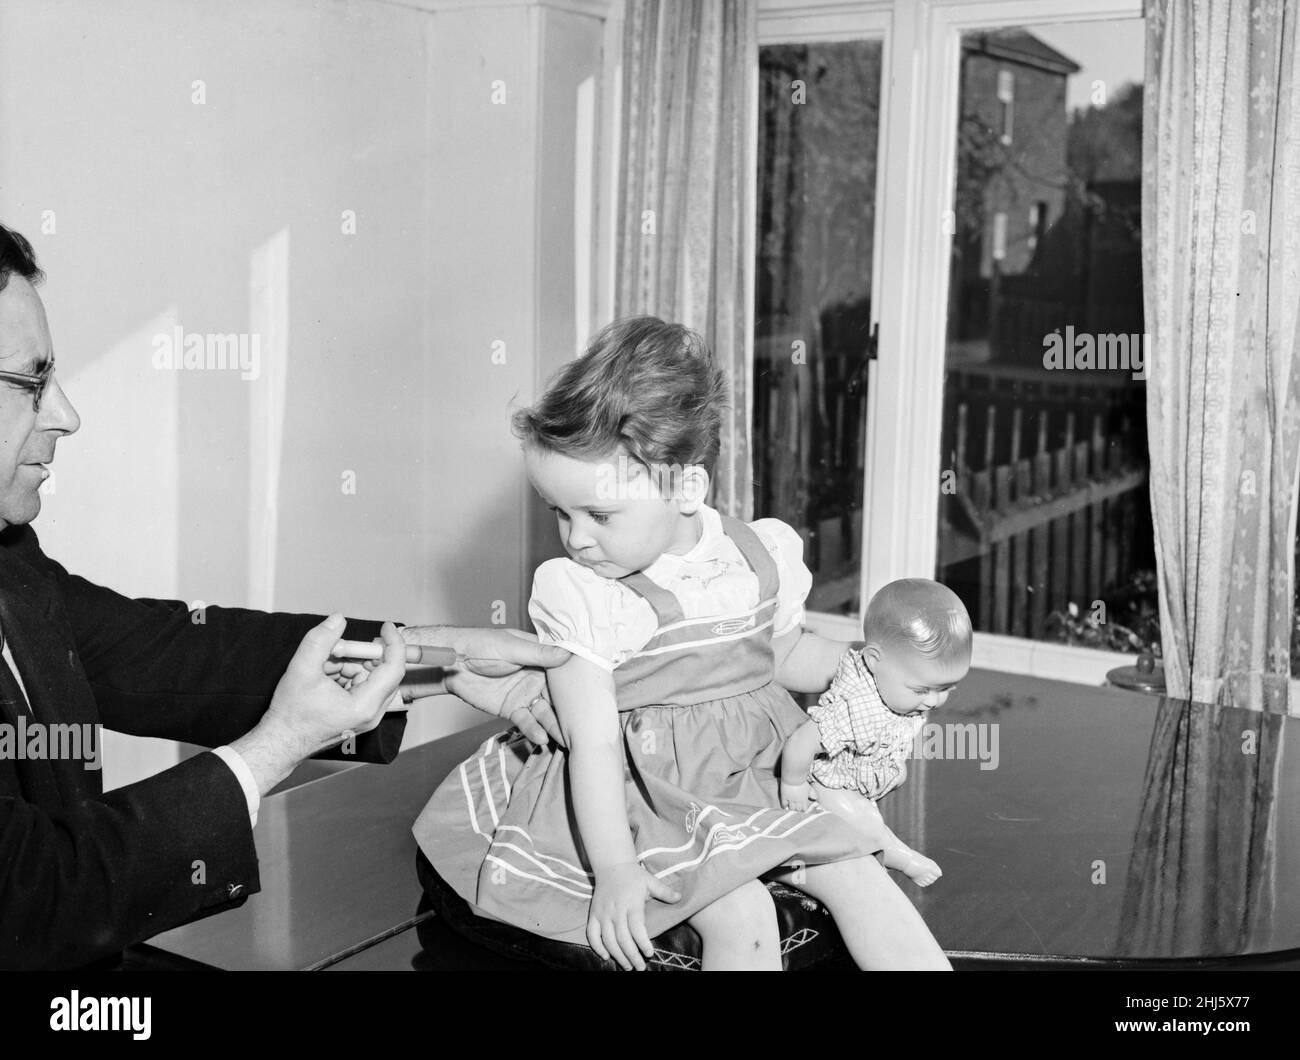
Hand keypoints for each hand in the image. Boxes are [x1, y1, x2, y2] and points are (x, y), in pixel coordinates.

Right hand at [231, 616, 405, 793]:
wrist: (280, 742)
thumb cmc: (291, 714)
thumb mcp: (302, 669)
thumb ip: (320, 640)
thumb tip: (338, 619)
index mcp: (365, 706)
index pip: (394, 668)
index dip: (393, 643)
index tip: (386, 627)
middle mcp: (371, 714)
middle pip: (381, 671)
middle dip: (359, 655)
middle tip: (336, 649)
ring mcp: (366, 717)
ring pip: (368, 677)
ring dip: (347, 665)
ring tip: (322, 669)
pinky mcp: (358, 716)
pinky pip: (360, 686)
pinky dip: (344, 676)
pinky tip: (323, 678)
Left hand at [399, 626, 569, 745]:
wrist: (453, 663)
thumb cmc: (481, 645)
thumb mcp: (512, 647)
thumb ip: (539, 654)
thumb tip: (567, 654)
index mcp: (541, 658)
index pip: (564, 672)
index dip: (577, 684)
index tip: (593, 696)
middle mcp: (537, 678)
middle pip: (558, 697)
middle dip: (569, 712)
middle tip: (584, 727)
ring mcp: (525, 695)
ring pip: (544, 712)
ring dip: (553, 725)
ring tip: (563, 739)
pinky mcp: (512, 709)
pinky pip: (526, 721)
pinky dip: (533, 729)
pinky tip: (541, 737)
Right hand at [587, 862, 680, 970]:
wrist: (612, 865)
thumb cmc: (634, 875)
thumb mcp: (651, 881)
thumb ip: (665, 892)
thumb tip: (680, 898)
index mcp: (631, 903)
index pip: (636, 928)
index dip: (642, 943)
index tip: (650, 953)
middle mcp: (616, 910)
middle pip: (622, 939)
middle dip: (632, 956)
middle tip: (640, 967)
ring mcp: (603, 913)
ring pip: (608, 940)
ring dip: (617, 956)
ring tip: (627, 966)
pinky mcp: (593, 914)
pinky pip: (592, 934)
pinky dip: (597, 947)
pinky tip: (606, 956)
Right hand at [780, 780, 813, 811]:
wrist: (793, 777)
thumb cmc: (801, 781)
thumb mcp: (809, 788)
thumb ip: (812, 794)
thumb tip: (815, 798)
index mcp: (804, 800)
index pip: (804, 809)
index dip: (804, 808)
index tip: (804, 806)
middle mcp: (797, 801)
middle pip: (798, 809)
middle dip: (798, 808)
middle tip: (797, 806)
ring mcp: (790, 800)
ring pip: (791, 808)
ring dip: (792, 808)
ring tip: (792, 806)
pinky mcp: (784, 797)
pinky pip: (784, 805)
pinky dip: (785, 806)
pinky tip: (785, 805)